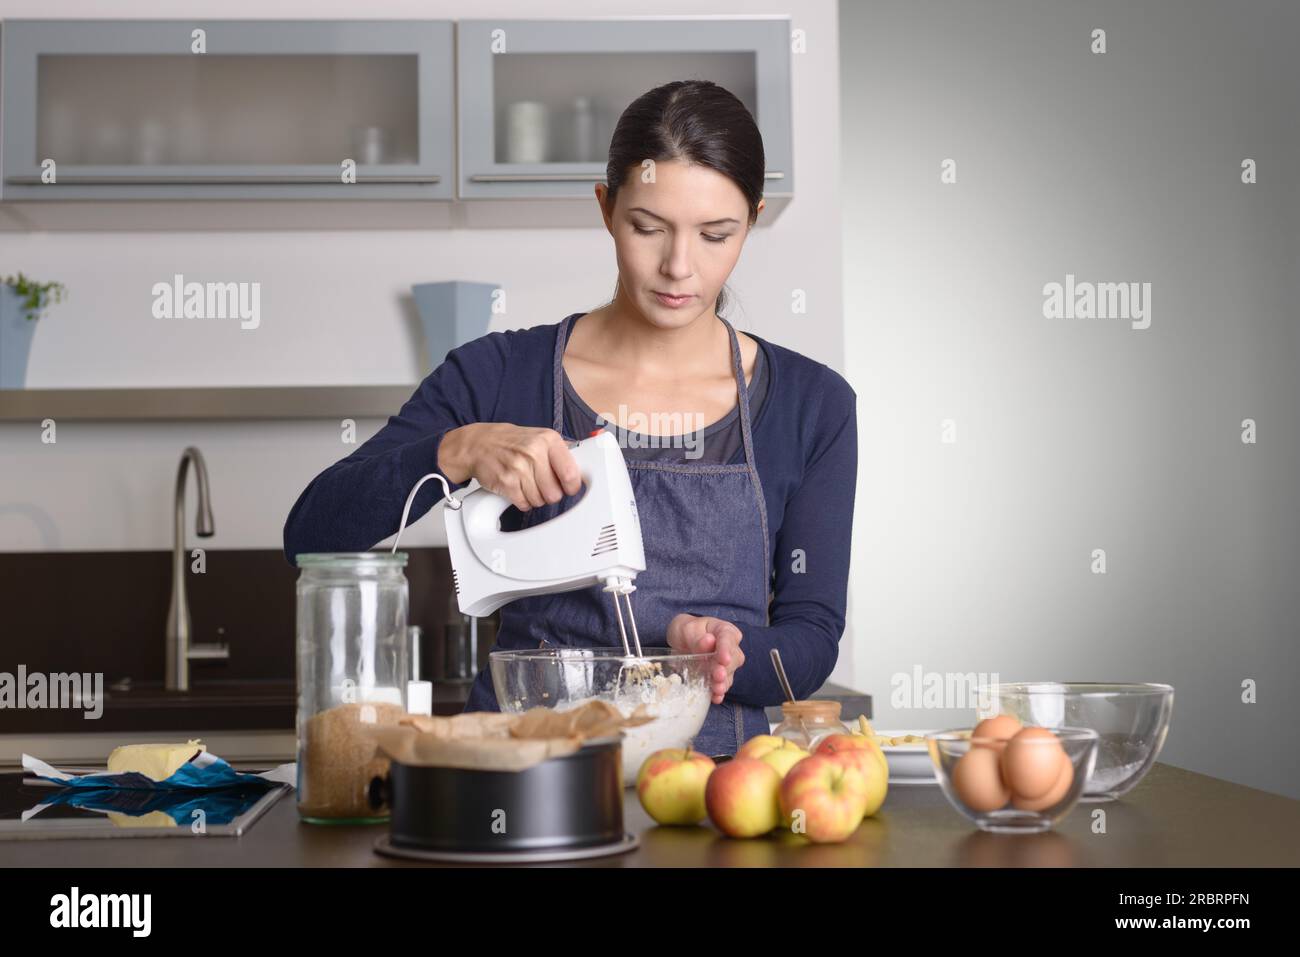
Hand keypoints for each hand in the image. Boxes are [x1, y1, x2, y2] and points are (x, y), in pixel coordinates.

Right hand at [439, 423, 581, 511]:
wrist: (479, 443)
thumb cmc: (511, 442)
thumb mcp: (539, 437)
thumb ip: (560, 453)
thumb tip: (581, 473)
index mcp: (548, 440)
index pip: (571, 473)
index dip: (572, 486)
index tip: (569, 488)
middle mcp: (534, 453)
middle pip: (555, 493)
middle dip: (550, 494)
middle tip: (543, 485)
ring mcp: (519, 468)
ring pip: (540, 501)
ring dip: (535, 498)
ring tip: (527, 483)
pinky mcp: (506, 482)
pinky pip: (524, 504)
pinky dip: (522, 501)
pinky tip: (518, 488)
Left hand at [666, 613, 744, 704]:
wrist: (681, 641)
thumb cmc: (687, 631)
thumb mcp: (687, 629)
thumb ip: (697, 637)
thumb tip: (709, 642)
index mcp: (725, 631)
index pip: (728, 638)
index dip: (726, 650)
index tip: (723, 659)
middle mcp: (730, 648)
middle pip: (733, 659)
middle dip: (726, 668)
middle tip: (718, 676)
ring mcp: (726, 664)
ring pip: (729, 674)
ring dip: (723, 682)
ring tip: (717, 689)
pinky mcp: (719, 677)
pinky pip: (722, 685)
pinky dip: (718, 693)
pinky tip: (715, 697)